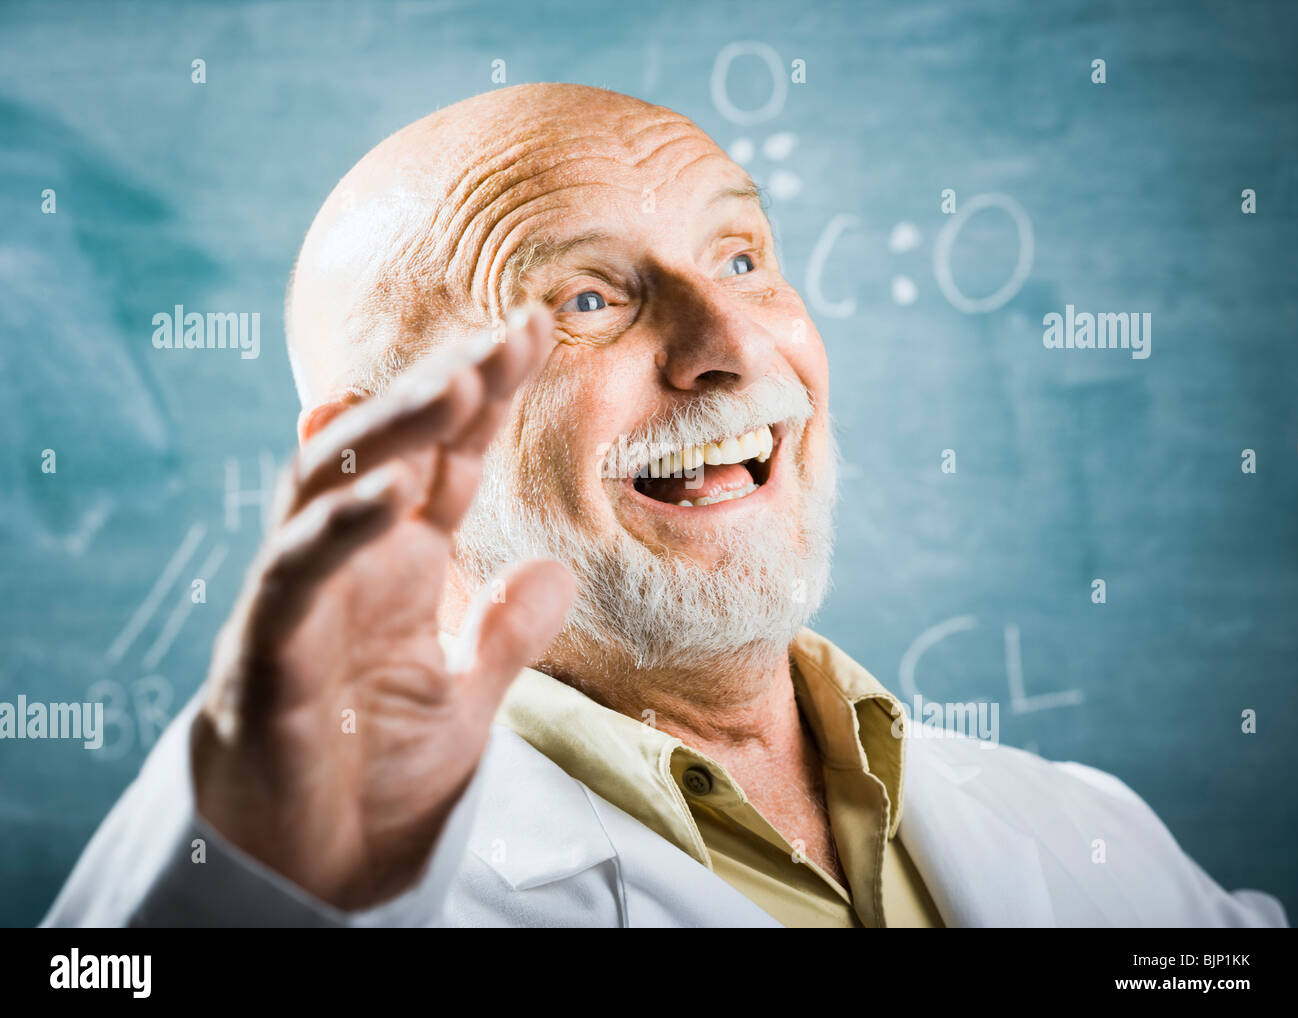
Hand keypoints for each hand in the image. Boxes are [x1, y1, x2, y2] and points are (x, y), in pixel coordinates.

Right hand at [190, 307, 573, 910]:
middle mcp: (351, 561)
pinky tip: (392, 494)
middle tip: (511, 331)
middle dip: (449, 385)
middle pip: (393, 449)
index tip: (537, 330)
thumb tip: (556, 571)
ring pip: (332, 484)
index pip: (447, 458)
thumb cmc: (371, 768)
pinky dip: (340, 529)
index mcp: (401, 562)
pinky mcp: (269, 648)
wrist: (307, 862)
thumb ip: (504, 634)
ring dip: (395, 432)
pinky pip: (299, 574)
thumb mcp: (464, 698)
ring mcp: (305, 596)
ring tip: (461, 382)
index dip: (486, 394)